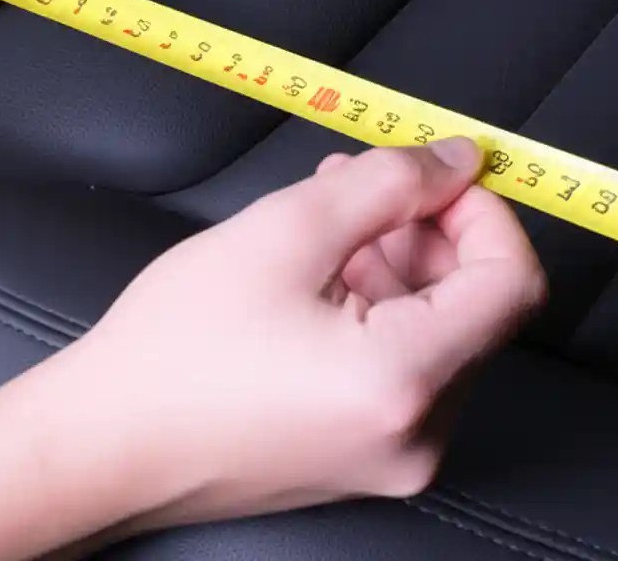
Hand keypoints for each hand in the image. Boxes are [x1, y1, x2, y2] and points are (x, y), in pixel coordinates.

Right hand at [73, 138, 546, 536]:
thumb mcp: (285, 231)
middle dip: (432, 231)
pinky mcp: (369, 456)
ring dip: (400, 263)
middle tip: (366, 186)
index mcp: (405, 382)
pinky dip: (382, 309)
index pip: (513, 282)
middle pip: (477, 306)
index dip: (486, 213)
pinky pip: (406, 365)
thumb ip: (390, 184)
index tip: (440, 176)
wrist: (103, 445)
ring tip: (328, 225)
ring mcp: (396, 454)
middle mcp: (418, 433)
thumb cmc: (173, 351)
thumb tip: (455, 162)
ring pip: (440, 331)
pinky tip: (324, 274)